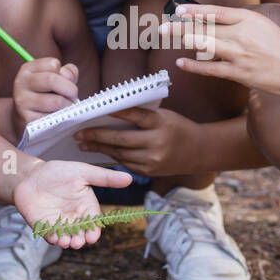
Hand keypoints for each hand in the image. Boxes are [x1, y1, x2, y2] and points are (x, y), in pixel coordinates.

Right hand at [12, 58, 78, 128]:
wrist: (23, 117)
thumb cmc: (44, 94)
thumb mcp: (53, 78)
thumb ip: (67, 72)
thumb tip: (67, 76)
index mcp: (28, 69)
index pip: (54, 65)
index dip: (66, 74)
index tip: (67, 82)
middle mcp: (22, 83)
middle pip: (53, 80)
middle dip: (70, 89)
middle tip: (74, 96)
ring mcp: (23, 101)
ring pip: (56, 101)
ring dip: (68, 105)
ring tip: (67, 106)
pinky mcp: (27, 119)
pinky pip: (54, 117)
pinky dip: (61, 117)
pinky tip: (58, 116)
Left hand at [12, 160, 130, 248]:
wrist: (30, 175)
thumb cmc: (58, 172)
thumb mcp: (83, 172)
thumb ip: (105, 178)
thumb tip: (130, 178)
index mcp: (86, 207)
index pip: (93, 223)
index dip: (93, 232)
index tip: (92, 237)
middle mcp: (74, 218)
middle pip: (80, 234)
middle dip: (80, 240)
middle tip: (77, 242)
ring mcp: (59, 223)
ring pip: (66, 238)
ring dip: (67, 242)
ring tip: (65, 241)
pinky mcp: (44, 227)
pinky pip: (50, 236)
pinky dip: (52, 239)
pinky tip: (53, 238)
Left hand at [74, 107, 200, 176]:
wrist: (200, 151)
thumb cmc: (178, 127)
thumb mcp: (165, 115)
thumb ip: (143, 116)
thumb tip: (110, 112)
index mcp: (161, 123)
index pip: (134, 115)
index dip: (114, 111)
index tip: (95, 108)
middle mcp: (157, 142)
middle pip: (121, 139)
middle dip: (97, 136)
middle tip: (78, 134)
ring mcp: (153, 159)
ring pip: (120, 153)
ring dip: (100, 148)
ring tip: (83, 144)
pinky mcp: (150, 171)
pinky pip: (126, 163)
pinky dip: (112, 156)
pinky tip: (100, 151)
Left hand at [160, 4, 279, 98]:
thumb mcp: (264, 27)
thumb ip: (242, 24)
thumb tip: (217, 25)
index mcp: (250, 18)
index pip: (216, 12)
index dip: (195, 10)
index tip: (178, 10)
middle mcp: (242, 33)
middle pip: (205, 28)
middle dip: (181, 28)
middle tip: (162, 27)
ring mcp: (240, 54)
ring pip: (205, 45)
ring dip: (185, 41)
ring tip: (168, 38)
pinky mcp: (240, 73)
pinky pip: (211, 68)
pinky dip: (194, 65)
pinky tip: (181, 62)